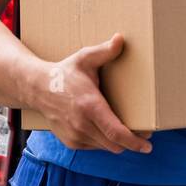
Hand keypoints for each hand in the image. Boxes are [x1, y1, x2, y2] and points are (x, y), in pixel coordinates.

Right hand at [32, 33, 152, 153]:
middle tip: (145, 136)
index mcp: (89, 106)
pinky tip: (109, 130)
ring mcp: (75, 136)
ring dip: (118, 142)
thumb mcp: (85, 58)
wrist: (37, 88)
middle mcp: (82, 125)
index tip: (148, 145)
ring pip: (106, 147)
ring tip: (129, 132)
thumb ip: (105, 51)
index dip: (134, 141)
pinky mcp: (71, 142)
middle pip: (114, 144)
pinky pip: (95, 147)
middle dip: (132, 143)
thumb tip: (121, 38)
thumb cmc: (65, 73)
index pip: (115, 132)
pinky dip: (105, 142)